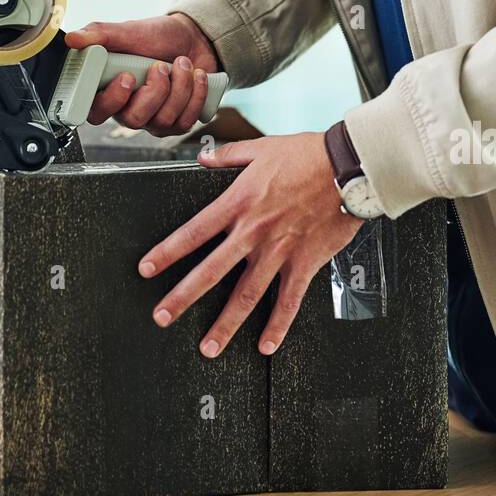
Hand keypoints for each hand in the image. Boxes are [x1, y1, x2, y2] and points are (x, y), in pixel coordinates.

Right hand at [64, 12, 218, 135]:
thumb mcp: (128, 30)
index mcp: (108, 89)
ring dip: (179, 86)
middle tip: (161, 66)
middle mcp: (128, 108)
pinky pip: (185, 121)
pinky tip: (196, 75)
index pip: (96, 112)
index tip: (128, 77)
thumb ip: (99, 34)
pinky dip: (196, 94)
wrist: (193, 38)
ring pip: (163, 120)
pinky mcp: (177, 122)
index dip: (112, 100)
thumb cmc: (157, 36)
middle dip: (155, 90)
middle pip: (134, 119)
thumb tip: (73, 39)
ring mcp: (153, 119)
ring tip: (182, 63)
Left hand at [137, 131, 362, 355]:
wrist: (348, 167)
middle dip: (183, 297)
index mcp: (239, 202)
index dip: (167, 253)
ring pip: (246, 295)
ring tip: (209, 347)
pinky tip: (266, 345)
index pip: (193, 232)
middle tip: (162, 317)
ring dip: (226, 324)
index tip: (147, 269)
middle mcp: (254, 232)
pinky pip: (289, 301)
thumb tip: (203, 157)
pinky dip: (278, 326)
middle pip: (211, 271)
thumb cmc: (308, 155)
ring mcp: (279, 251)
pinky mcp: (305, 263)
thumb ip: (229, 155)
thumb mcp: (262, 148)